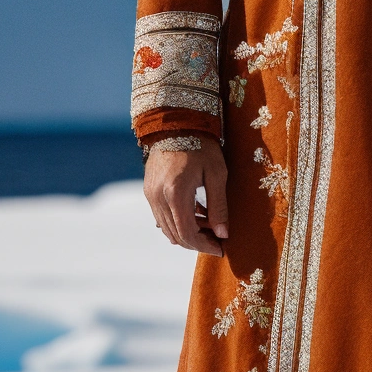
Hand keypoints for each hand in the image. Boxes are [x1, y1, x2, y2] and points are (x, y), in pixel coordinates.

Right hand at [144, 140, 228, 255]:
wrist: (176, 122)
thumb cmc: (201, 145)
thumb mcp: (217, 174)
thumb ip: (219, 206)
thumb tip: (223, 234)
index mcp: (176, 193)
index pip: (187, 233)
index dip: (204, 246)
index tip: (221, 249)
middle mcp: (158, 197)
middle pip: (176, 234)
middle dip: (197, 242)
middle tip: (218, 240)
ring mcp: (150, 194)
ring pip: (167, 228)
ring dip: (188, 232)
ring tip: (210, 226)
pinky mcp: (149, 190)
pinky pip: (162, 215)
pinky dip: (178, 221)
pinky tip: (196, 214)